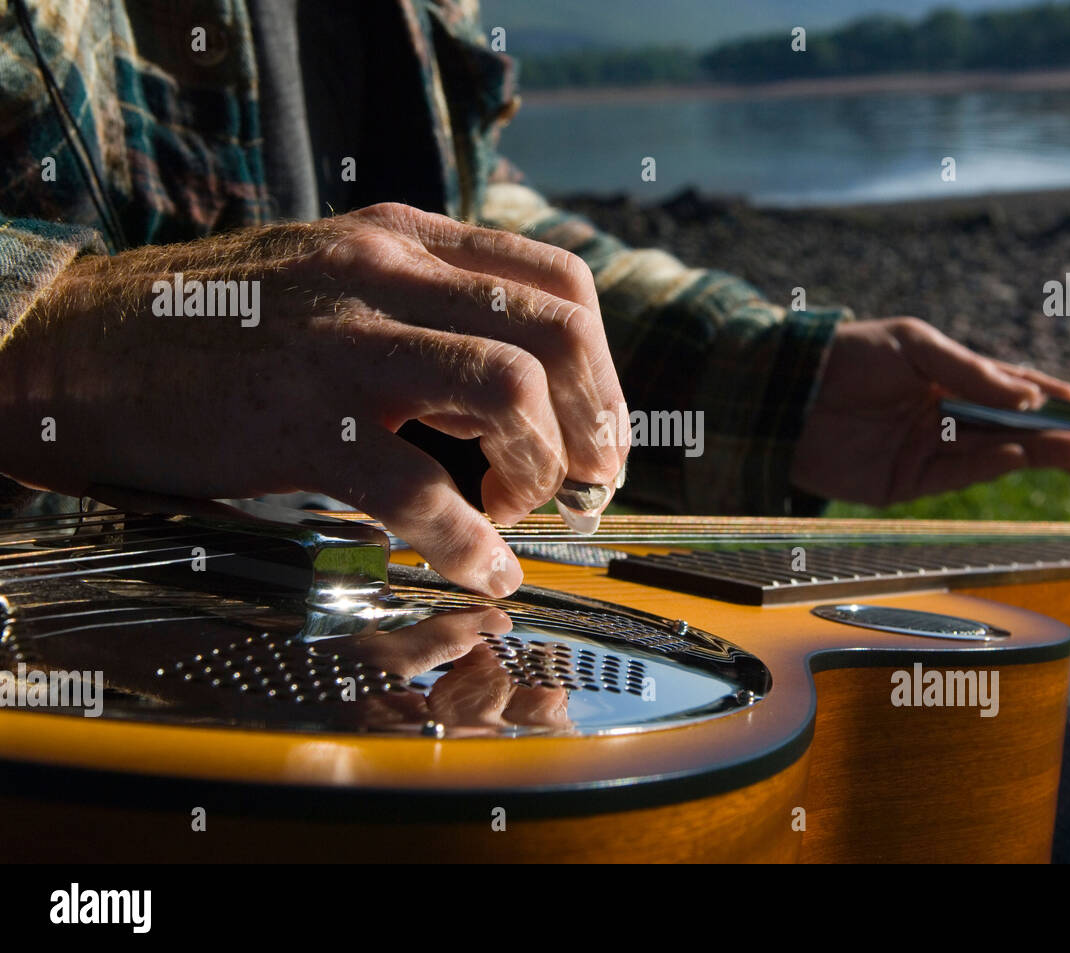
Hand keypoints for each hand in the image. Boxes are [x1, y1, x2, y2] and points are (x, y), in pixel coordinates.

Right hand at [0, 203, 627, 594]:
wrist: (82, 351)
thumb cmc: (220, 331)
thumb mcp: (334, 279)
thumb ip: (425, 310)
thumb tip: (524, 392)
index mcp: (405, 240)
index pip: (559, 283)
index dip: (603, 370)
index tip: (600, 435)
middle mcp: (385, 273)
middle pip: (558, 334)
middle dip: (596, 423)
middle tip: (584, 485)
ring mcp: (343, 344)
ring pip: (508, 391)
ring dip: (535, 468)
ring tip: (509, 510)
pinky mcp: (300, 424)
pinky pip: (418, 490)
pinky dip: (470, 542)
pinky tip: (481, 568)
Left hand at [790, 317, 1069, 505]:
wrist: (784, 390)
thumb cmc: (849, 355)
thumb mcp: (914, 346)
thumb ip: (970, 371)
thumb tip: (1029, 399)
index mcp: (950, 380)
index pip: (1012, 393)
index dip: (1051, 403)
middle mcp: (946, 418)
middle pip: (1017, 436)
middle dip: (1066, 448)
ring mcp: (927, 452)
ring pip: (996, 458)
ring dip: (1039, 457)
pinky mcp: (904, 482)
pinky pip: (956, 475)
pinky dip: (990, 466)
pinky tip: (1022, 456)